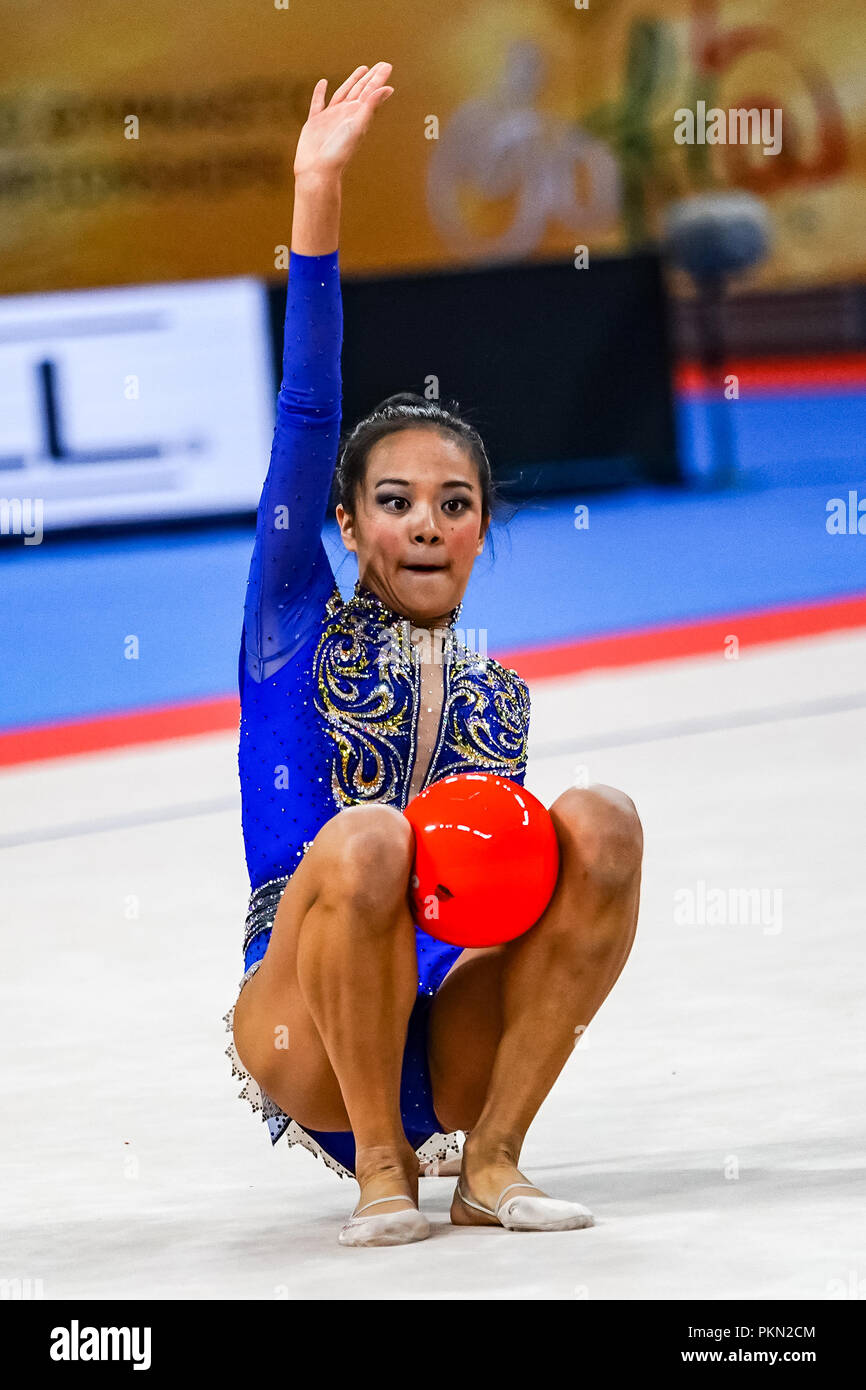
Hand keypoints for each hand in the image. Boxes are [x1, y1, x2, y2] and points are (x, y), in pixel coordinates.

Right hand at [294, 63, 393, 179]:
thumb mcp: (358, 125)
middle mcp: (346, 114)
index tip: (387, 65)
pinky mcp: (315, 122)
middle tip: (380, 65)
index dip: (379, 78)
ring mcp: (330, 117)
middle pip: (360, 91)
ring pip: (343, 93)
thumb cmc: (339, 151)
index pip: (371, 92)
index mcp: (357, 115)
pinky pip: (318, 103)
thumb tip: (388, 88)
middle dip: (370, 78)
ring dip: (352, 82)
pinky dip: (320, 92)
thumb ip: (371, 106)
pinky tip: (323, 83)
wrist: (318, 169)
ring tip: (361, 70)